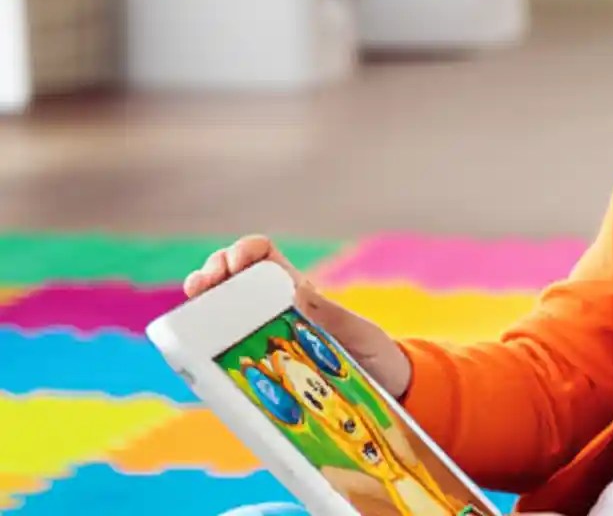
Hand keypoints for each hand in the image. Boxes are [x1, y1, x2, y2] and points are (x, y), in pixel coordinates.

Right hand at [184, 235, 412, 398]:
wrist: (388, 391)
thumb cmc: (376, 355)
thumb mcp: (359, 333)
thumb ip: (332, 315)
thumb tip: (297, 290)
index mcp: (300, 294)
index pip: (265, 258)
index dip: (246, 251)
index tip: (237, 260)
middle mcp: (277, 312)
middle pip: (234, 282)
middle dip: (213, 273)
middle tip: (202, 285)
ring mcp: (265, 340)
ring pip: (223, 315)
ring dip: (203, 305)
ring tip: (192, 306)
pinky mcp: (259, 370)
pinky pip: (226, 355)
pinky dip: (205, 348)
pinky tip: (195, 351)